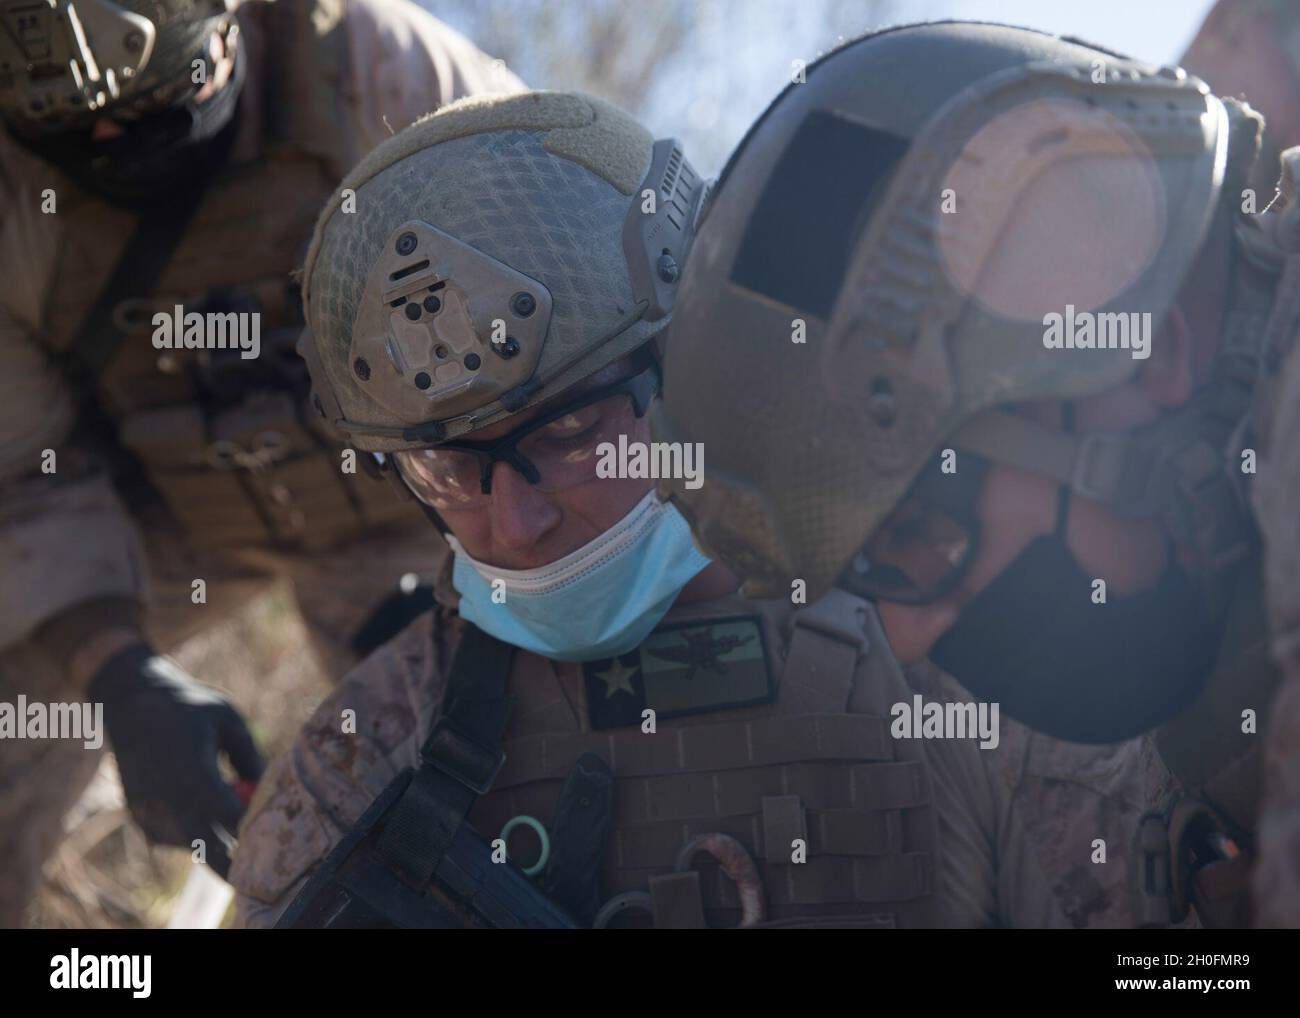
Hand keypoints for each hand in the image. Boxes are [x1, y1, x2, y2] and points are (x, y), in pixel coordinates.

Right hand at [88, 645, 264, 877]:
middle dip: (235, 866)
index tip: (278, 839)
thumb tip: (270, 793)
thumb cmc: (190, 708)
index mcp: (194, 772)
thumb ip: (251, 759)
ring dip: (213, 836)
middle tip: (259, 875)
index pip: (231, 817)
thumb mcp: (229, 721)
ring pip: (192, 844)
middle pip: (208, 850)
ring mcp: (149, 811)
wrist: (131, 703)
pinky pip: (173, 838)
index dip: (255, 830)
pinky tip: (192, 798)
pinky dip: (190, 829)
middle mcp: (167, 798)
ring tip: (222, 799)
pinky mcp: (139, 817)